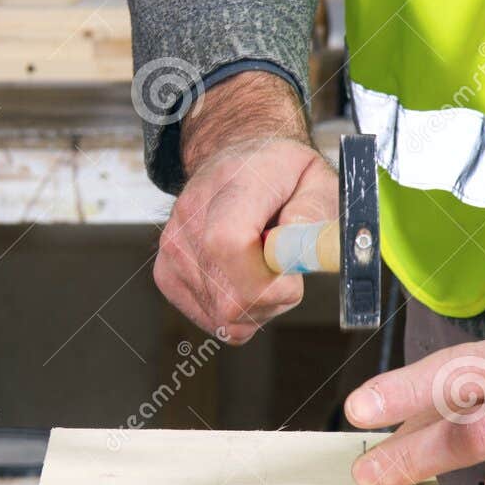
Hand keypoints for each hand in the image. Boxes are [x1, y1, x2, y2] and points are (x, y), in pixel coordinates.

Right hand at [156, 72, 337, 343]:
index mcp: (232, 183)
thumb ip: (315, 212)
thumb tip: (294, 252)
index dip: (267, 280)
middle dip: (273, 298)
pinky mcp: (166, 274)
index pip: (227, 243)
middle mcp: (190, 216)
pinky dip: (239, 310)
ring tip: (264, 268)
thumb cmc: (283, 175)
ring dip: (259, 305)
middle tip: (285, 268)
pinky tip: (244, 278)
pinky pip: (215, 321)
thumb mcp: (319, 178)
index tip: (294, 274)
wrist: (236, 163)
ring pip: (226, 316)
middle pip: (230, 297)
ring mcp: (172, 248)